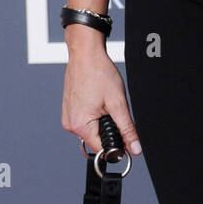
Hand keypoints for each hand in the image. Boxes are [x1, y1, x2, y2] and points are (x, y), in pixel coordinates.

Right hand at [61, 35, 141, 156]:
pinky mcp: (69, 110)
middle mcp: (70, 124)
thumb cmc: (98, 73)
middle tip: (112, 108)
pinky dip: (95, 114)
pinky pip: (85, 120)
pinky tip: (97, 99)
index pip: (102, 148)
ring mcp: (68, 117)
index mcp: (80, 125)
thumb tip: (134, 149)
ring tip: (103, 100)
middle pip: (97, 139)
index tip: (125, 135)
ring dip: (102, 120)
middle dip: (109, 128)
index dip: (117, 145)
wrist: (86, 54)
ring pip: (92, 129)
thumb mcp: (118, 103)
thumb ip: (127, 129)